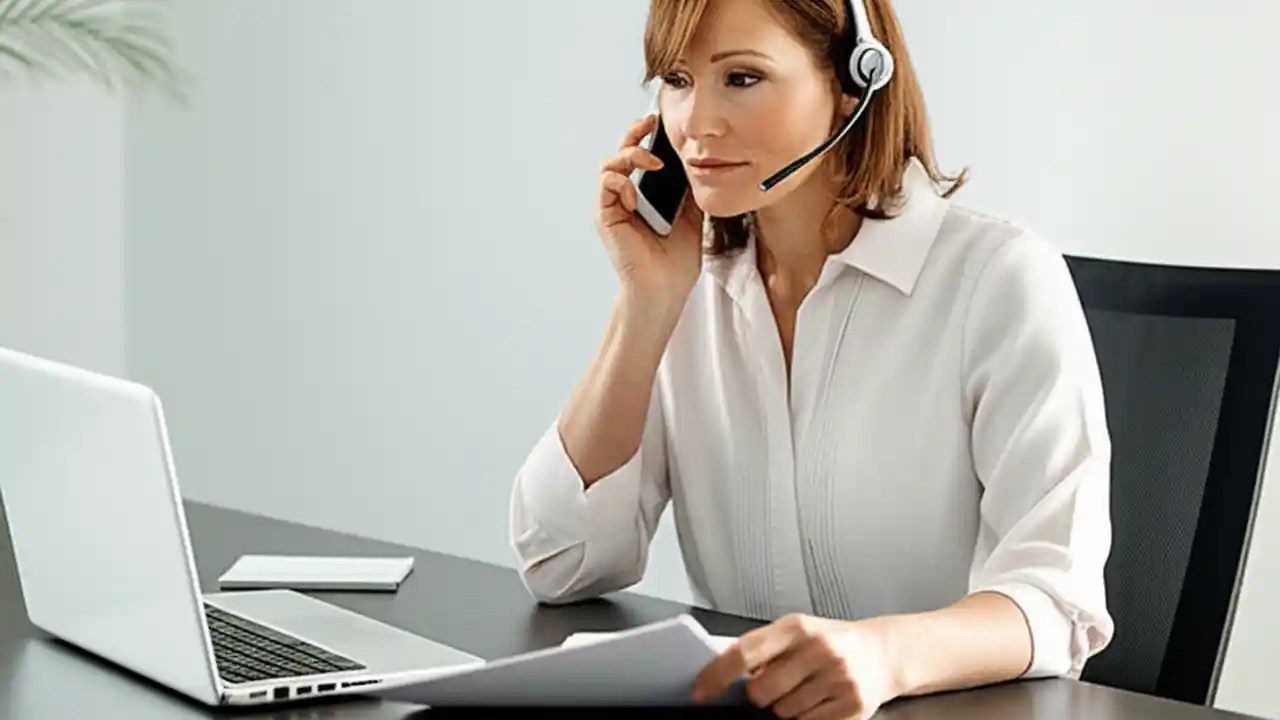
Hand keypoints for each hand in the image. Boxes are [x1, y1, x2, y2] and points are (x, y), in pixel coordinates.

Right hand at [596, 113, 704, 306]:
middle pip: (622, 152)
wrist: (666, 290)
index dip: (648, 136)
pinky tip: (635, 192)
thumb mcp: (694, 217)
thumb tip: (702, 162)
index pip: (641, 157)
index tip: (662, 121)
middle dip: (634, 133)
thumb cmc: (677, 262)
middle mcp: (626, 197)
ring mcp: (615, 206)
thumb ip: (691, 191)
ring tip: (650, 161)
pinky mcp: (607, 217)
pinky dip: (619, 181)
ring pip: (610, 164)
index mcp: (645, 195)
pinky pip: (606, 185)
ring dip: (628, 154)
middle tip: (651, 122)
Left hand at [693, 613, 898, 719]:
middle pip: (761, 692)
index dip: (716, 675)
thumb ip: (764, 647)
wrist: (884, 652)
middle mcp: (818, 650)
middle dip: (760, 695)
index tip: (701, 692)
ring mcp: (837, 680)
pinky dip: (806, 718)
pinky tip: (819, 701)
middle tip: (777, 684)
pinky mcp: (852, 708)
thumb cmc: (832, 641)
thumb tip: (720, 670)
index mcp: (797, 627)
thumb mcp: (798, 631)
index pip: (744, 652)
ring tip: (806, 689)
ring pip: (783, 713)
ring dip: (785, 707)